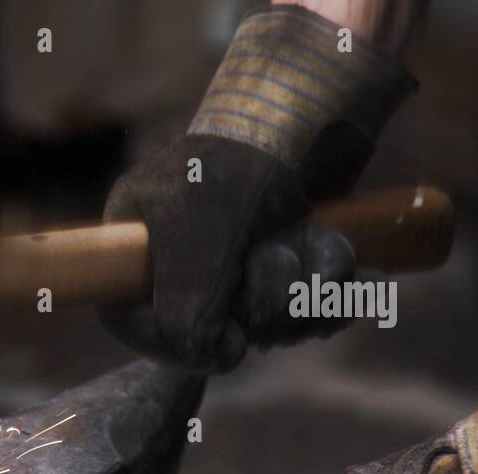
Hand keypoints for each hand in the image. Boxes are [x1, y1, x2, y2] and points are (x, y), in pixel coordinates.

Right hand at [99, 4, 414, 371]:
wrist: (319, 114)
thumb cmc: (243, 162)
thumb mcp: (199, 233)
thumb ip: (187, 304)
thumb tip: (208, 356)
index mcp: (136, 244)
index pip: (129, 319)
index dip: (172, 343)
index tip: (223, 347)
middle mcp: (179, 260)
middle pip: (209, 329)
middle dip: (260, 308)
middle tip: (275, 260)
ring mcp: (234, 267)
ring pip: (264, 325)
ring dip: (303, 297)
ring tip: (312, 243)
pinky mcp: (283, 267)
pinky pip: (302, 314)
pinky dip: (330, 298)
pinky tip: (348, 276)